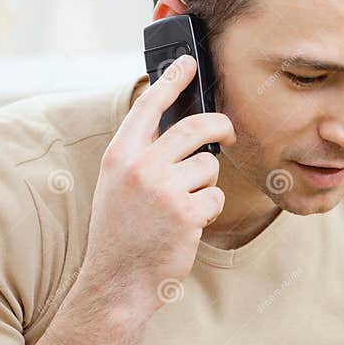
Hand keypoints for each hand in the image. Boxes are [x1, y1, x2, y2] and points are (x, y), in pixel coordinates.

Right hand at [78, 54, 235, 317]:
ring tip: (184, 205)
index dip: (171, 80)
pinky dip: (208, 210)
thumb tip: (180, 126)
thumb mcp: (116, 183)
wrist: (116, 282)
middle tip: (227, 132)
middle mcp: (139, 166)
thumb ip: (140, 153)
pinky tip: (187, 225)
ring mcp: (162, 189)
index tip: (189, 62)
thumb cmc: (120, 231)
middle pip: (195, 127)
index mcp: (119, 154)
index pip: (149, 105)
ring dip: (206, 184)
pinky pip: (214, 197)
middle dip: (219, 127)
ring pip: (208, 166)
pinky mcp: (186, 212)